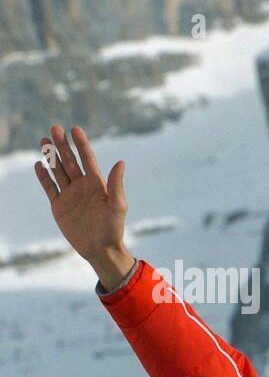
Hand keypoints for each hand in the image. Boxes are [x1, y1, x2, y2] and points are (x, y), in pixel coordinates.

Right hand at [34, 125, 134, 287]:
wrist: (101, 249)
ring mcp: (69, 195)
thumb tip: (120, 162)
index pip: (88, 159)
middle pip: (70, 161)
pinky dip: (43, 177)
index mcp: (97, 184)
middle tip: (55, 127)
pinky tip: (38, 165)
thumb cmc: (113, 228)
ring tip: (44, 140)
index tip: (75, 129)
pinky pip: (49, 188)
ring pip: (58, 171)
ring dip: (51, 156)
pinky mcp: (59, 205)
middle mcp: (82, 186)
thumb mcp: (117, 205)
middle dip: (62, 145)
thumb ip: (116, 184)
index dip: (81, 144)